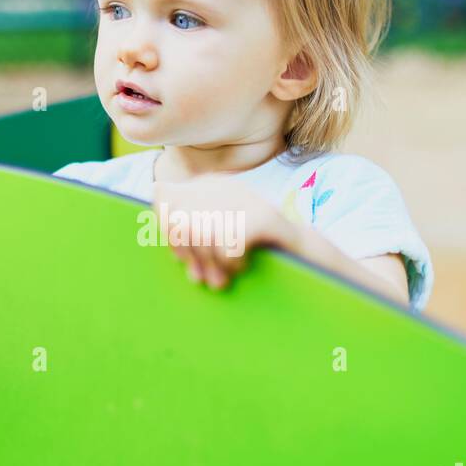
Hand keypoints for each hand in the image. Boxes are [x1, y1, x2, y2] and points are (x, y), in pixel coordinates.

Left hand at [151, 176, 291, 290]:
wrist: (301, 252)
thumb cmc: (252, 249)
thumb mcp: (215, 239)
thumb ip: (190, 238)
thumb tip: (171, 246)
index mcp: (208, 185)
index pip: (163, 198)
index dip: (167, 231)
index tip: (180, 258)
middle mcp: (223, 185)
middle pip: (181, 220)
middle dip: (188, 255)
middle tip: (199, 278)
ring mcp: (244, 198)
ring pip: (202, 235)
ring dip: (209, 265)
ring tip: (218, 281)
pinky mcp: (262, 217)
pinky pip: (227, 248)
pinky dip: (231, 265)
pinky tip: (241, 268)